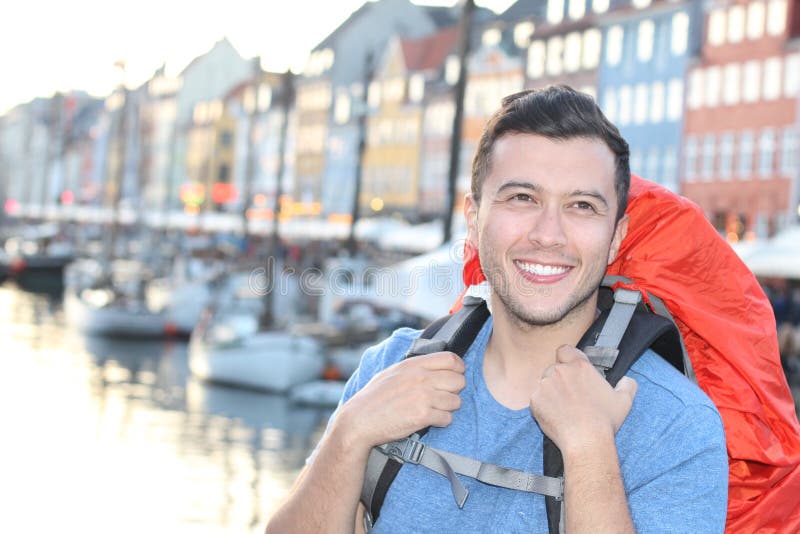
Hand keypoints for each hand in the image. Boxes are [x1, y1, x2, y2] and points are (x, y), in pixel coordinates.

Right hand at [335, 352, 466, 451]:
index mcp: (414, 364)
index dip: (458, 369)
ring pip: (456, 401)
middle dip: (455, 390)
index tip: (455, 376)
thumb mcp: (394, 372)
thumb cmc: (374, 397)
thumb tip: (435, 364)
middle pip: (459, 380)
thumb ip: (416, 367)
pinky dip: (441, 421)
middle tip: (443, 396)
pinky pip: (447, 418)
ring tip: (434, 410)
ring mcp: (423, 397)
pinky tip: (428, 420)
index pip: (451, 359)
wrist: (361, 420)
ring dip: (448, 408)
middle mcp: (421, 378)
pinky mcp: (423, 416)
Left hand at [529, 345, 636, 454]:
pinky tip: (555, 416)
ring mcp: (545, 384)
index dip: (566, 358)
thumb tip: (628, 381)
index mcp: (579, 366)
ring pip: (544, 383)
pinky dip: (543, 405)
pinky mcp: (535, 399)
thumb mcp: (624, 401)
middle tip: (569, 396)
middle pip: (554, 369)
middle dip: (559, 379)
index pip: (565, 350)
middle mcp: (560, 371)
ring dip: (551, 392)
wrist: (586, 440)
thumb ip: (627, 385)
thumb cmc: (605, 420)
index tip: (570, 370)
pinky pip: (537, 398)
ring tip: (563, 408)